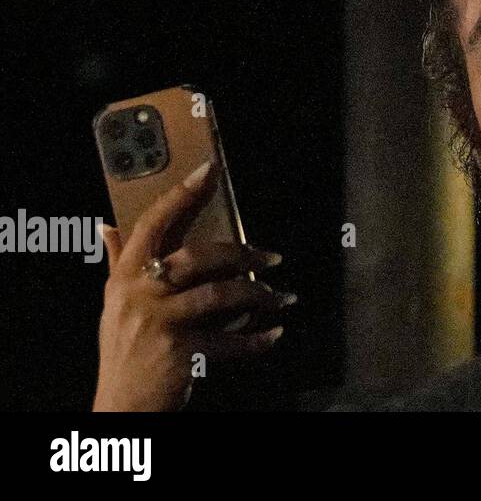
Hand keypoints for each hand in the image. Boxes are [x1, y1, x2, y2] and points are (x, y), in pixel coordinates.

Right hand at [92, 161, 292, 410]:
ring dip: (260, 294)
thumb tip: (108, 225)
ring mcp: (160, 323)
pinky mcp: (182, 352)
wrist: (122, 406)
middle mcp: (141, 294)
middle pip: (200, 256)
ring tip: (280, 298)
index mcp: (125, 277)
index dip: (182, 193)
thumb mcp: (115, 304)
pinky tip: (274, 334)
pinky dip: (258, 339)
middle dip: (243, 252)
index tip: (210, 168)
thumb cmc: (123, 349)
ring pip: (223, 294)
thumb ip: (117, 262)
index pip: (154, 224)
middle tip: (271, 257)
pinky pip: (231, 340)